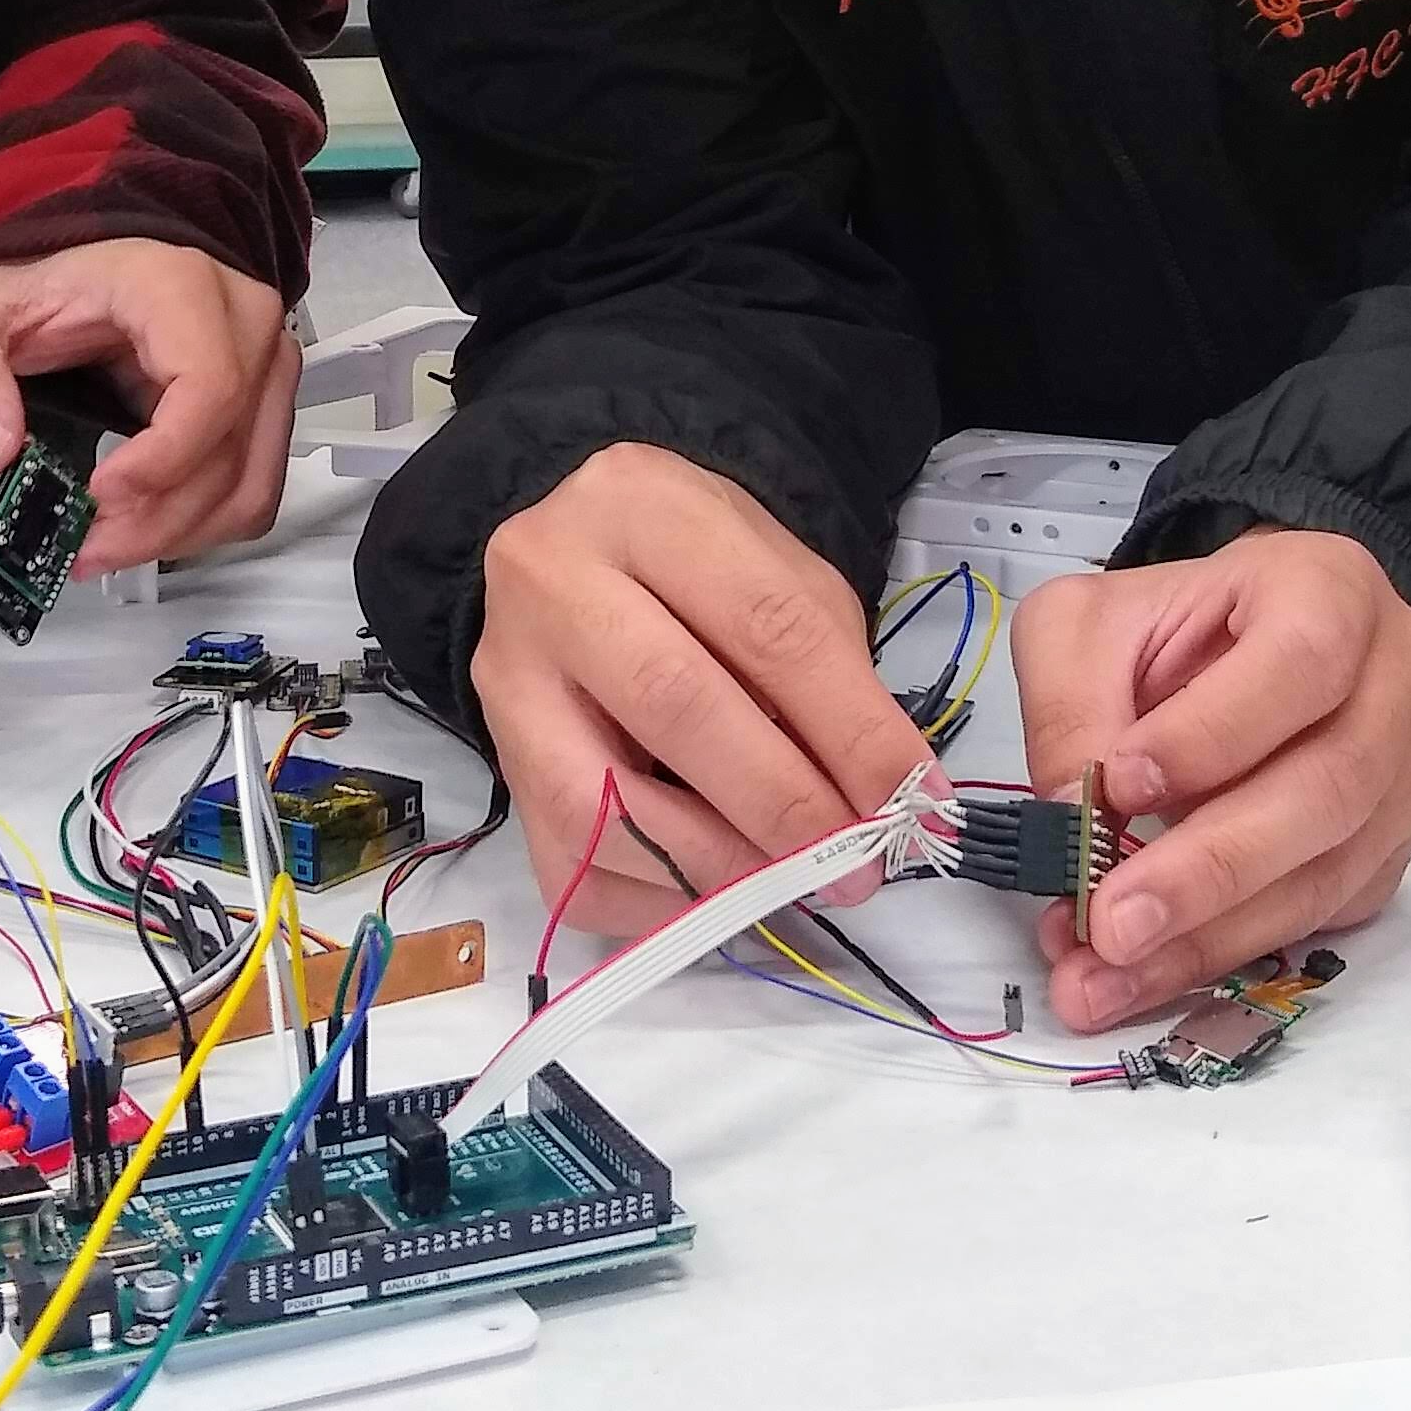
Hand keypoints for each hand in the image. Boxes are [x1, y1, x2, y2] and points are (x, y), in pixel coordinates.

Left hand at [0, 239, 300, 574]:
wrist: (90, 254)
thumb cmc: (37, 274)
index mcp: (179, 289)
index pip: (209, 389)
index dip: (161, 461)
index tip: (96, 497)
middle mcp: (245, 323)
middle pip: (229, 452)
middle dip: (154, 521)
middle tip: (83, 550)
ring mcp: (266, 363)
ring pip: (252, 481)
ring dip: (181, 534)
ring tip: (105, 549)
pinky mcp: (265, 399)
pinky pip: (257, 484)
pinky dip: (207, 522)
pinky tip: (146, 529)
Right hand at [473, 443, 931, 940]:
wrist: (577, 563)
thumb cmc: (696, 569)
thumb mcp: (777, 575)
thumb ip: (830, 675)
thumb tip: (884, 802)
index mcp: (639, 506)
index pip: (766, 624)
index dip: (850, 725)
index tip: (912, 798)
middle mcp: (549, 581)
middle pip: (674, 704)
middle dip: (783, 803)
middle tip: (856, 864)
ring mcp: (504, 681)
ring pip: (601, 807)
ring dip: (720, 867)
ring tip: (793, 883)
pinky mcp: (497, 771)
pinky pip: (574, 872)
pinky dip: (663, 904)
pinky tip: (723, 892)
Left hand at [1017, 527, 1410, 1029]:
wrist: (1243, 644)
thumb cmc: (1174, 626)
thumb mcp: (1091, 623)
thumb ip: (1073, 700)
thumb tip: (1076, 814)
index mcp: (1331, 589)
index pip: (1302, 658)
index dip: (1217, 733)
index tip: (1123, 786)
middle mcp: (1395, 680)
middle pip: (1330, 785)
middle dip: (1208, 867)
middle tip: (1110, 924)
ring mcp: (1406, 774)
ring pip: (1329, 870)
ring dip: (1209, 935)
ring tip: (1103, 976)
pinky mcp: (1388, 851)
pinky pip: (1322, 917)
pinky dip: (1225, 951)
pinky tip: (1146, 975)